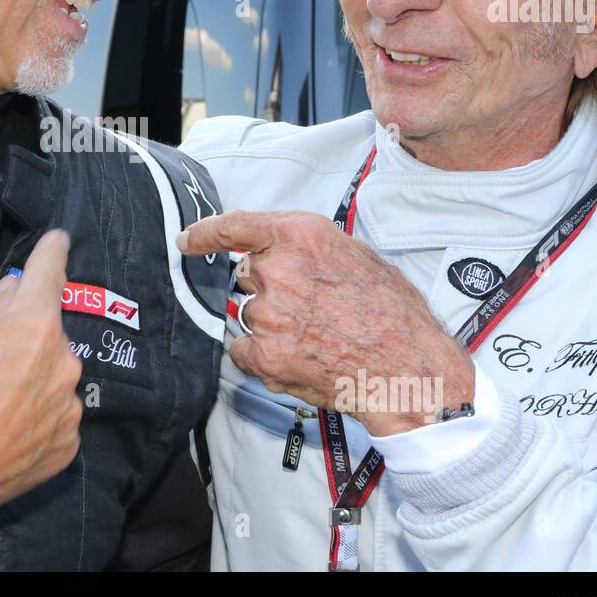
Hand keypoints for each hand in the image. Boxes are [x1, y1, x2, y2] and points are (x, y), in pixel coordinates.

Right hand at [0, 230, 83, 508]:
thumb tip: (14, 291)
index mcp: (34, 323)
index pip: (50, 271)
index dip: (53, 251)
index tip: (59, 240)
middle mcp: (63, 358)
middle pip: (50, 332)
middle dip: (28, 337)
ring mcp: (68, 403)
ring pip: (55, 375)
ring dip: (35, 378)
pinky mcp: (69, 440)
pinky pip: (56, 414)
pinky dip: (39, 415)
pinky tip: (9, 426)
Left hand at [178, 210, 474, 435]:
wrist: (408, 369)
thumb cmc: (394, 314)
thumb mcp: (358, 256)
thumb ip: (311, 249)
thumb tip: (284, 252)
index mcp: (301, 236)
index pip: (236, 227)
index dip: (206, 233)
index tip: (188, 239)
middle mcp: (278, 270)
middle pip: (247, 276)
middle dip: (271, 290)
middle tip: (311, 308)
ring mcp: (267, 313)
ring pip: (248, 315)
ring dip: (272, 324)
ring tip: (316, 335)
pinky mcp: (264, 354)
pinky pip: (244, 351)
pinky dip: (264, 356)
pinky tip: (301, 357)